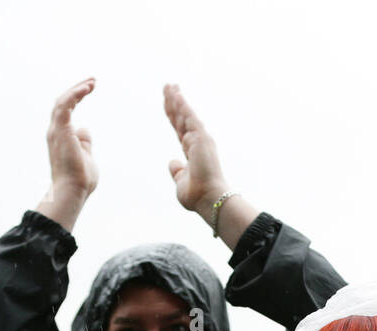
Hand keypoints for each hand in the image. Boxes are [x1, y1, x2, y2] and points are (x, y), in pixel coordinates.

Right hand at [37, 78, 97, 229]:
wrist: (72, 191)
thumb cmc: (80, 179)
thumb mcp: (86, 156)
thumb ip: (85, 142)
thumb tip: (84, 128)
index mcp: (61, 136)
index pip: (65, 110)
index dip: (76, 97)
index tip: (90, 88)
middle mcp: (55, 131)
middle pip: (62, 102)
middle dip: (77, 89)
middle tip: (93, 81)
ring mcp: (56, 131)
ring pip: (62, 101)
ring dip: (77, 89)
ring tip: (92, 82)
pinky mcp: (61, 131)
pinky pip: (65, 106)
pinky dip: (74, 95)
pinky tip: (87, 88)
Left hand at [163, 83, 228, 215]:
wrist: (209, 199)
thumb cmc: (198, 196)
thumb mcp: (182, 181)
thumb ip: (177, 171)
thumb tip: (172, 162)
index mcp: (193, 152)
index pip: (180, 129)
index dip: (173, 116)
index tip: (168, 103)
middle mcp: (198, 143)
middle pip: (182, 118)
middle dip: (174, 102)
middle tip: (168, 87)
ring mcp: (200, 139)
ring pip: (185, 115)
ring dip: (176, 100)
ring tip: (169, 86)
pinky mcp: (201, 138)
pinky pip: (189, 117)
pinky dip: (182, 105)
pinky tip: (175, 94)